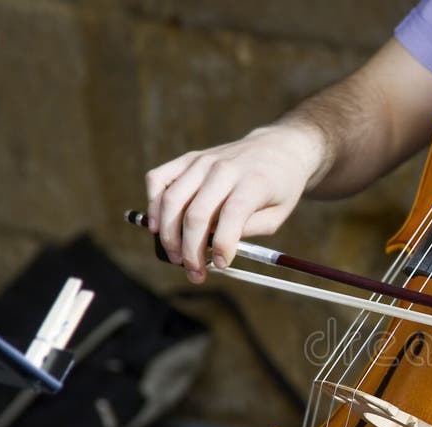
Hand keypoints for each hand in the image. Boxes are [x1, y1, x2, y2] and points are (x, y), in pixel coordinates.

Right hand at [145, 121, 325, 282]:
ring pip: (171, 199)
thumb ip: (249, 230)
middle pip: (196, 214)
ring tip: (176, 257)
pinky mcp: (188, 158)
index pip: (231, 215)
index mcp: (253, 182)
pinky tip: (157, 226)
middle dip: (191, 250)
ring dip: (168, 235)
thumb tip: (215, 247)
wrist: (278, 148)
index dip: (223, 245)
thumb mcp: (277, 215)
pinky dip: (152, 203)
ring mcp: (202, 161)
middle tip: (194, 273)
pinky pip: (158, 178)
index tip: (222, 265)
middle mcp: (224, 169)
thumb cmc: (279, 188)